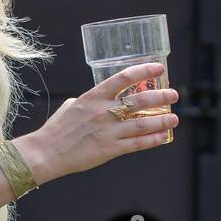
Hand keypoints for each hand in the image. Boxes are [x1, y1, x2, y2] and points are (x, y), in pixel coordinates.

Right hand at [16, 62, 177, 183]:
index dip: (144, 71)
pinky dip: (152, 140)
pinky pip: (136, 144)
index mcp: (94, 97)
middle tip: (173, 94)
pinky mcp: (109, 150)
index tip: (159, 67)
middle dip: (160, 97)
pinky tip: (163, 137)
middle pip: (139, 100)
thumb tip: (100, 98)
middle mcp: (103, 112)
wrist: (46, 153)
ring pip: (142, 124)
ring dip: (162, 120)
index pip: (123, 78)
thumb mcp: (71, 105)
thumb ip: (88, 100)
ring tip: (175, 118)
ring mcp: (108, 131)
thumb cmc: (56, 128)